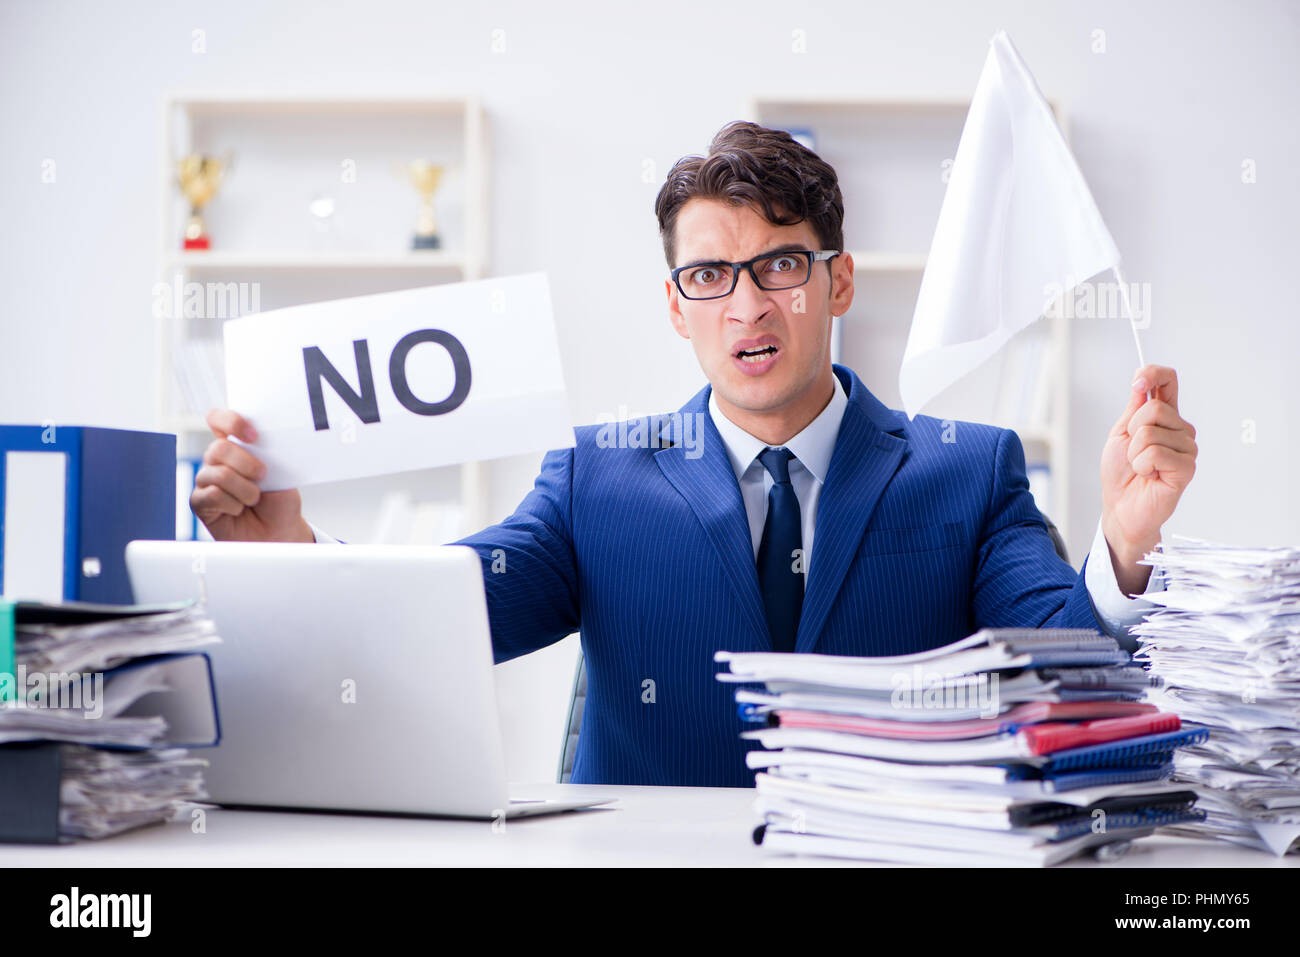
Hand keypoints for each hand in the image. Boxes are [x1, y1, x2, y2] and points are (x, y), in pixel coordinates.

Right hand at [190, 409, 313, 542]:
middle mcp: (216, 461)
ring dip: (245, 490)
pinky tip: (238, 510)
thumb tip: (259, 444)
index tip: (254, 436)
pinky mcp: (199, 502)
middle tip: (263, 477)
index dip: (231, 421)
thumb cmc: (279, 502)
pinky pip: (212, 495)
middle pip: (218, 448)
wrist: (279, 533)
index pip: (219, 420)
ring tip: (254, 499)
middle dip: (247, 464)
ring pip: (218, 474)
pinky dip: (233, 505)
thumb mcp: (282, 474)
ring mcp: (206, 480)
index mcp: (236, 446)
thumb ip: (267, 456)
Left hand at [1099, 365, 1196, 593]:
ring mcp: (1186, 448)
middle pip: (1154, 409)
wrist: (1121, 506)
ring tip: (1141, 467)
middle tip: (1134, 453)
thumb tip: (1142, 380)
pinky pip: (1155, 453)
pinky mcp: (1187, 467)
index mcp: (1164, 418)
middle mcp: (1180, 429)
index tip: (1139, 382)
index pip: (1169, 382)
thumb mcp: (1121, 434)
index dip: (1154, 375)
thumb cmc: (1121, 473)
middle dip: (1132, 432)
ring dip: (1135, 453)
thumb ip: (1134, 407)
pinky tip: (1149, 475)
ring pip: (1151, 432)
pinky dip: (1142, 465)